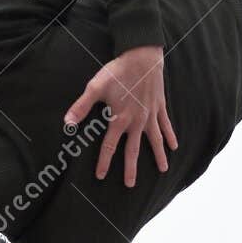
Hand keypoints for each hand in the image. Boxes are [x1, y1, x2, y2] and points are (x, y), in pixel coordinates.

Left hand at [63, 45, 177, 185]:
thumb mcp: (95, 88)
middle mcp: (136, 122)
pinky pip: (166, 125)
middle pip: (133, 150)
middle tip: (130, 185)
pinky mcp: (159, 107)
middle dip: (131, 169)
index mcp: (119, 119)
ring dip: (158, 156)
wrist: (142, 57)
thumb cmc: (117, 71)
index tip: (100, 176)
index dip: (104, 162)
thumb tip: (66, 123)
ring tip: (163, 170)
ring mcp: (150, 115)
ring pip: (155, 141)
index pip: (109, 147)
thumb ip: (81, 107)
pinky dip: (170, 136)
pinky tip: (174, 146)